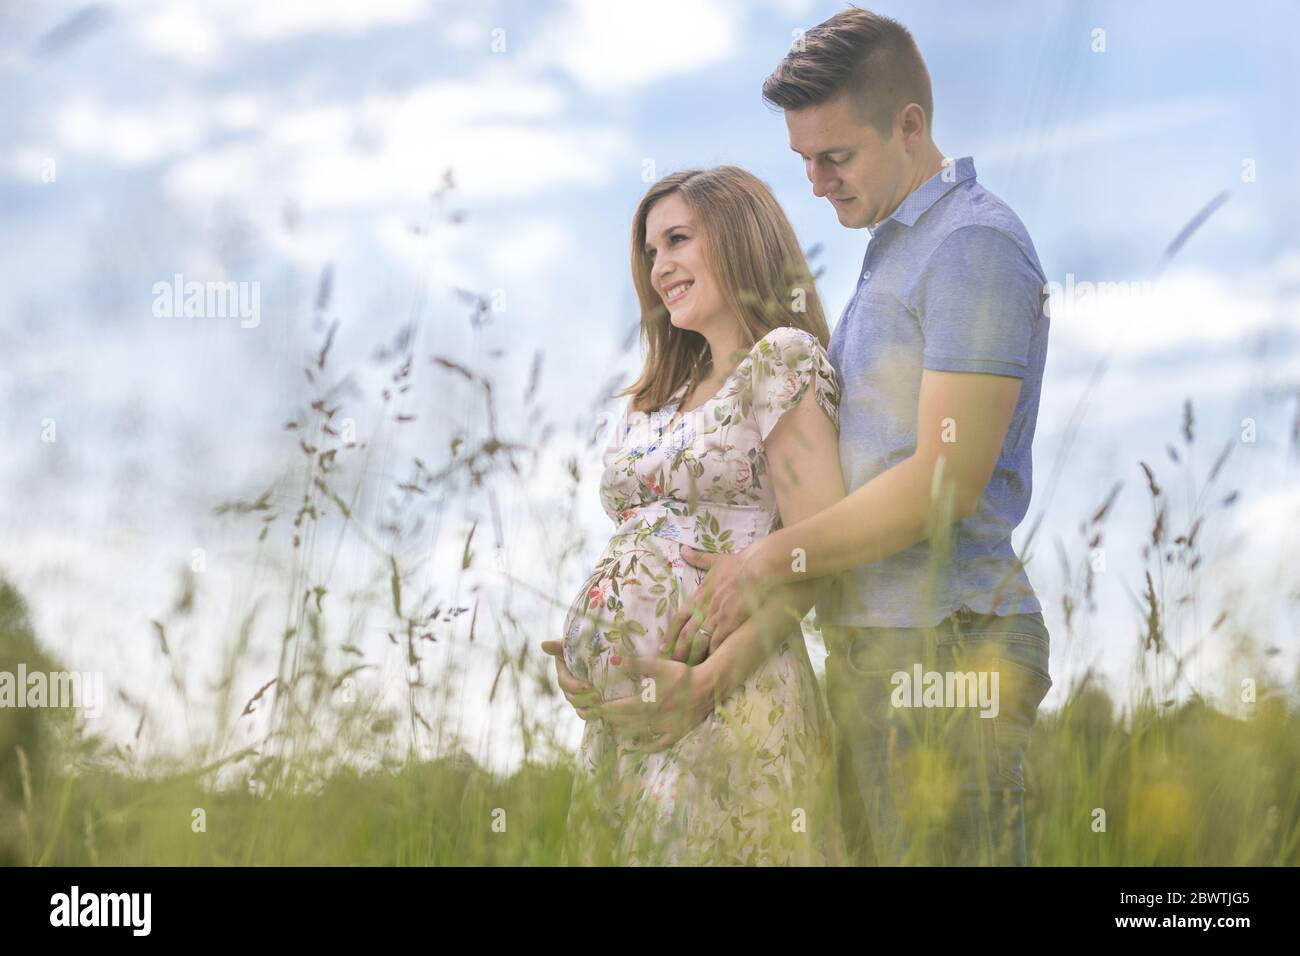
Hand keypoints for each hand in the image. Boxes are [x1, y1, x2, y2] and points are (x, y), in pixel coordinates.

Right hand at [540, 641, 602, 719]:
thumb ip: (557, 646)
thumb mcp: (571, 644)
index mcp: (563, 672)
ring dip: (589, 708)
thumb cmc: (583, 646)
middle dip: (584, 698)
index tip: (588, 686)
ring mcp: (575, 695)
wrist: (598, 655)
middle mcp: (567, 686)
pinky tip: (601, 712)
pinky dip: (591, 714)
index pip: (565, 682)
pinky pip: (584, 713)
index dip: (574, 686)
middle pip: (571, 697)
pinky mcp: (585, 703)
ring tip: (601, 705)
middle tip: (598, 696)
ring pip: (578, 707)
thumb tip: (543, 645)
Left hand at [593, 655, 715, 752]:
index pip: (619, 708)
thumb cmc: (682, 674)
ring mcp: (665, 727)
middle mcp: (653, 718)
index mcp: (647, 702)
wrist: (708, 686)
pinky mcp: (677, 732)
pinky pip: (660, 744)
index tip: (594, 708)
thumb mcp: (658, 666)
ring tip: (613, 728)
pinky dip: (649, 747)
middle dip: (611, 719)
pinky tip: (640, 748)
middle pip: (626, 722)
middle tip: (600, 717)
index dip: (605, 709)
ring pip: (639, 732)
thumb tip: (613, 659)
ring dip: (624, 731)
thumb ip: (634, 664)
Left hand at [664, 545, 765, 661]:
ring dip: (692, 657)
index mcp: (698, 596)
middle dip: (677, 652)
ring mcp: (715, 617)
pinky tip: (709, 666)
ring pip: (698, 642)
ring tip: (686, 672)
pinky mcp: (729, 624)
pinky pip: (717, 644)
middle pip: (685, 635)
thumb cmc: (738, 564)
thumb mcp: (715, 560)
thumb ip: (698, 558)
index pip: (678, 618)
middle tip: (670, 667)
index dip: (669, 635)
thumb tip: (684, 550)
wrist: (757, 569)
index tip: (662, 648)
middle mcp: (703, 609)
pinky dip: (712, 655)